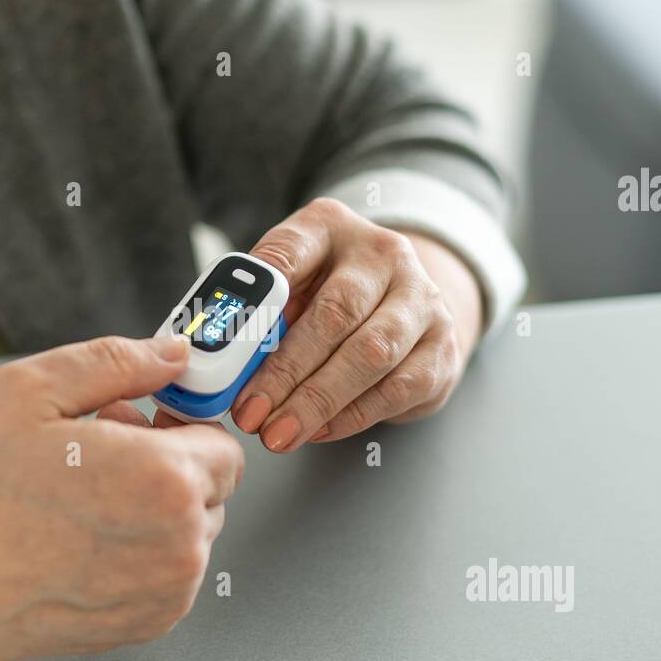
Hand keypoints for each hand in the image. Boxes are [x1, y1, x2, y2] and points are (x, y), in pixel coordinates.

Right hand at [0, 336, 244, 660]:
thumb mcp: (33, 390)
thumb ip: (118, 361)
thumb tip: (174, 354)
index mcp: (164, 479)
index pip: (224, 444)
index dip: (182, 427)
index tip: (145, 423)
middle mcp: (179, 543)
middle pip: (212, 487)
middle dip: (168, 464)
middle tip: (99, 458)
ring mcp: (167, 592)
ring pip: (193, 531)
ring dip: (156, 511)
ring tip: (83, 501)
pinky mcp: (149, 624)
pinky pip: (171, 573)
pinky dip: (142, 554)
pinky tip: (83, 541)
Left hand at [231, 198, 483, 451]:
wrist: (406, 305)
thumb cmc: (330, 295)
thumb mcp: (291, 284)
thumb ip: (259, 311)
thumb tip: (219, 360)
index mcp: (329, 227)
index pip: (290, 249)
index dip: (260, 290)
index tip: (230, 334)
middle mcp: (383, 255)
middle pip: (335, 313)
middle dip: (286, 371)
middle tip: (251, 411)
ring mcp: (421, 299)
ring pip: (371, 354)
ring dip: (318, 401)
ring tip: (279, 432)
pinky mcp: (440, 347)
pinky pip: (396, 389)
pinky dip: (351, 416)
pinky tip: (318, 429)